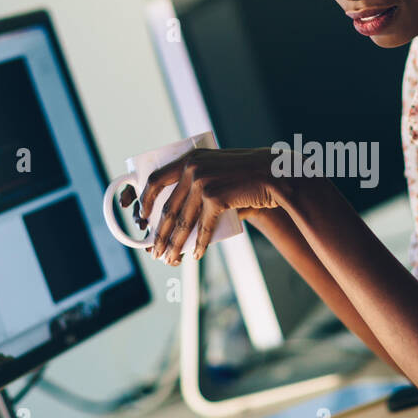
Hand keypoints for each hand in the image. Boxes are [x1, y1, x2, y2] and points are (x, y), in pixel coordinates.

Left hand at [120, 147, 283, 264]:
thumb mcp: (218, 167)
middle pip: (168, 208)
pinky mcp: (216, 197)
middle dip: (159, 235)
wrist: (275, 174)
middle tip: (155, 251)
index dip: (145, 201)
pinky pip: (203, 227)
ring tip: (170, 259)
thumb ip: (199, 178)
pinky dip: (199, 244)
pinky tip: (196, 255)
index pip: (156, 180)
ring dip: (175, 245)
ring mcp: (203, 182)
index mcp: (190, 158)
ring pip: (183, 222)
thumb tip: (176, 210)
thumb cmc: (248, 175)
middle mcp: (193, 168)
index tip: (142, 218)